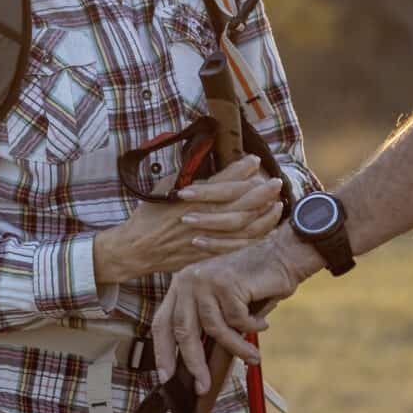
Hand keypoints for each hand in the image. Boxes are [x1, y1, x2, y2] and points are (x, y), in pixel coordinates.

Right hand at [94, 156, 284, 282]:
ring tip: (276, 203)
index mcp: (188, 199)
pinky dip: (253, 237)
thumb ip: (189, 179)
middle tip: (275, 181)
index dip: (240, 169)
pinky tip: (265, 229)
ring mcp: (204, 238)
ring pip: (240, 227)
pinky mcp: (206, 253)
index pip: (220, 182)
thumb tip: (210, 167)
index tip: (254, 159)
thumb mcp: (165, 188)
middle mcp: (199, 218)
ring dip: (262, 214)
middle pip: (237, 205)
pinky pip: (235, 246)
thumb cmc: (149, 214)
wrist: (136, 248)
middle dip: (260, 192)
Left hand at [152, 231, 319, 391]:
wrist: (282, 256)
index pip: (162, 323)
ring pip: (214, 329)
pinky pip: (237, 320)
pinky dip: (251, 327)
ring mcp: (207, 280)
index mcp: (182, 285)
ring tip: (252, 356)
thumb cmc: (253, 284)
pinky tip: (261, 323)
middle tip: (202, 385)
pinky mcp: (227, 283)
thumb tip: (197, 365)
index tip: (166, 377)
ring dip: (236, 347)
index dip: (162, 352)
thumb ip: (207, 323)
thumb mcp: (222, 302)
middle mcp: (189, 280)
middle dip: (194, 363)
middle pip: (183, 330)